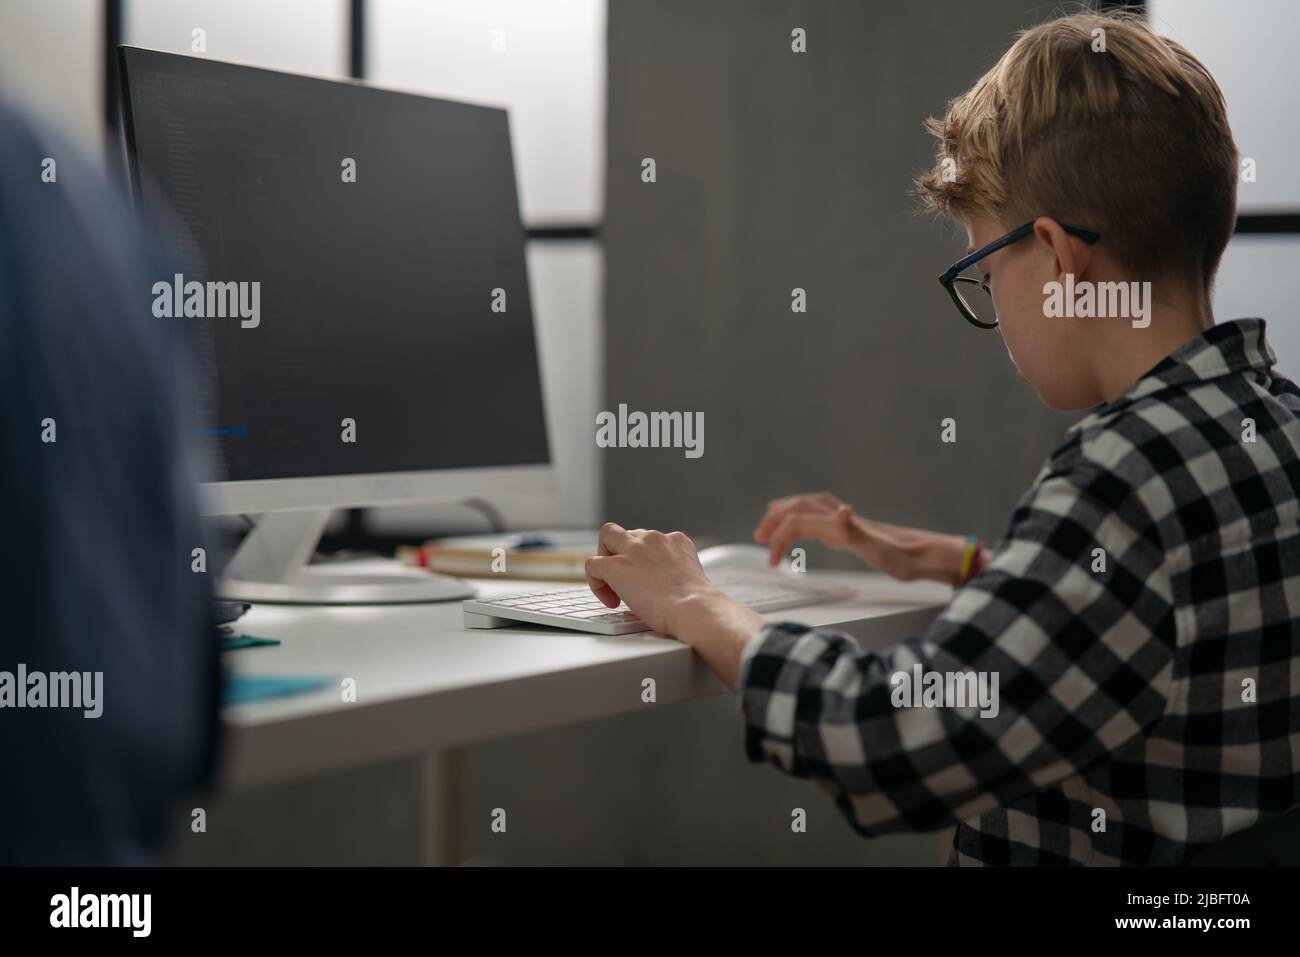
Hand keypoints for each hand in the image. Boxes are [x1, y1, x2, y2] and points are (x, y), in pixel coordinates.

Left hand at [584, 523, 729, 634]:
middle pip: (628, 532)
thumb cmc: (695, 604)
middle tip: (623, 576)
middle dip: (620, 550)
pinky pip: (593, 564)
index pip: (652, 539)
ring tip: (614, 587)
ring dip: (607, 560)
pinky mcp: (616, 566)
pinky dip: (596, 582)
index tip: (646, 579)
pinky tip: (610, 600)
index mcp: (676, 541)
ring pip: (606, 536)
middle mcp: (654, 538)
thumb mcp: (690, 577)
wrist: (692, 608)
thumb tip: (664, 586)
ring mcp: (634, 549)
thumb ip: (675, 572)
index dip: (643, 559)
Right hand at [753, 492, 970, 583]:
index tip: (771, 563)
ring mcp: (850, 522)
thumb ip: (857, 532)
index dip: (778, 539)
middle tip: (759, 538)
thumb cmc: (910, 560)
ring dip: (787, 513)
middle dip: (775, 521)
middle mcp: (844, 520)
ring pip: (810, 507)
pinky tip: (807, 528)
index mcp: (843, 526)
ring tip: (771, 523)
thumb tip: (839, 510)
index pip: (798, 523)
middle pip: (800, 509)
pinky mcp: (856, 529)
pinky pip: (822, 516)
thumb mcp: (882, 552)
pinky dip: (805, 517)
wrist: (934, 557)